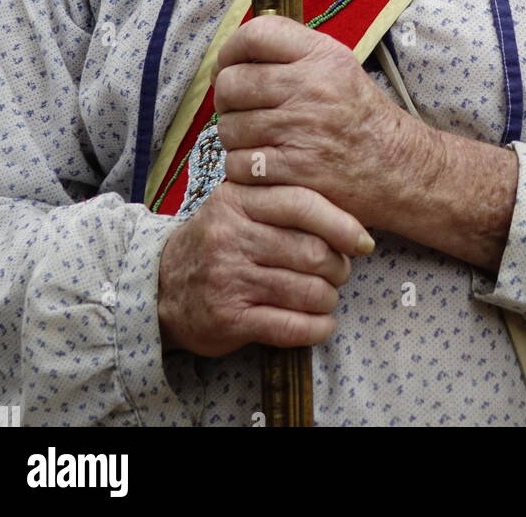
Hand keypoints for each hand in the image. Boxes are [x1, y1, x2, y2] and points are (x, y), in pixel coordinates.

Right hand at [157, 179, 373, 355]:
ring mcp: (229, 278)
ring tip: (327, 296)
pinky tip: (323, 324)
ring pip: (306, 291)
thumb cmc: (217, 240)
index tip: (363, 241)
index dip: (342, 224)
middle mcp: (231, 236)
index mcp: (237, 198)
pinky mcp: (229, 319)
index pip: (302, 204)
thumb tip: (347, 217)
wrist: (162, 288)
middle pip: (311, 252)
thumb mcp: (237, 204)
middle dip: (338, 267)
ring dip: (329, 298)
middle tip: (340, 272)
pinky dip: (317, 328)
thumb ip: (280, 199)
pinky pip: (290, 326)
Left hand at [212, 15, 435, 228]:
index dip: (230, 49)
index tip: (227, 66)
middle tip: (239, 110)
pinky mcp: (295, 171)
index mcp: (323, 56)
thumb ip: (293, 55)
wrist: (399, 169)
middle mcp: (312, 87)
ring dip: (235, 138)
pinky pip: (239, 164)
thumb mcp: (338, 68)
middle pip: (232, 82)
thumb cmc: (360, 118)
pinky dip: (243, 170)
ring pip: (229, 127)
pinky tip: (263, 167)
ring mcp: (302, 129)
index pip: (256, 34)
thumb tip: (235, 55)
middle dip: (225, 100)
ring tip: (257, 140)